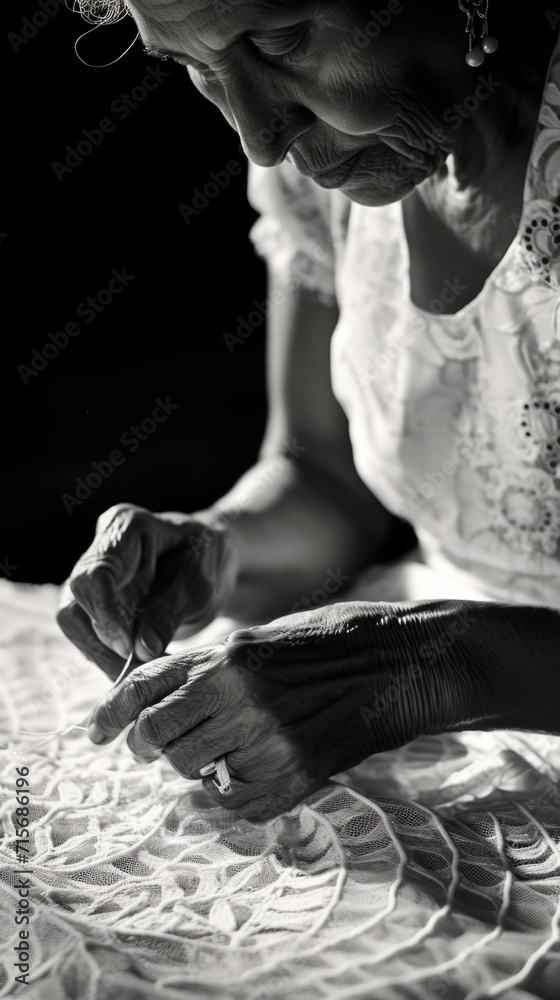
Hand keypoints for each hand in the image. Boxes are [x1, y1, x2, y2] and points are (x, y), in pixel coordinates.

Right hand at [56, 503, 235, 678]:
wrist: (212, 562)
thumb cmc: (209, 559)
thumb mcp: (200, 582)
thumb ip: (169, 610)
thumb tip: (140, 649)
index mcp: (125, 528)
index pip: (95, 574)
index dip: (105, 614)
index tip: (129, 647)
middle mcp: (100, 552)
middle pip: (74, 605)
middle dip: (105, 646)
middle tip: (143, 672)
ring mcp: (93, 580)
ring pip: (77, 627)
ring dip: (107, 659)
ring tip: (147, 675)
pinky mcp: (96, 605)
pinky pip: (91, 637)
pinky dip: (113, 660)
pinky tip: (142, 669)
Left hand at [86, 599, 485, 820]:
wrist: (402, 664)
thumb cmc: (330, 642)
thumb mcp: (261, 639)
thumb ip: (209, 668)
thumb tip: (156, 701)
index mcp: (229, 657)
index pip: (144, 689)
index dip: (111, 713)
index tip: (98, 732)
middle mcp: (240, 699)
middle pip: (159, 739)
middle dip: (152, 745)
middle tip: (158, 748)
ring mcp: (268, 741)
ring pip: (193, 773)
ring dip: (196, 765)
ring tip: (222, 748)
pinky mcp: (295, 777)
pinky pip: (232, 802)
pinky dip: (230, 791)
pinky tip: (252, 768)